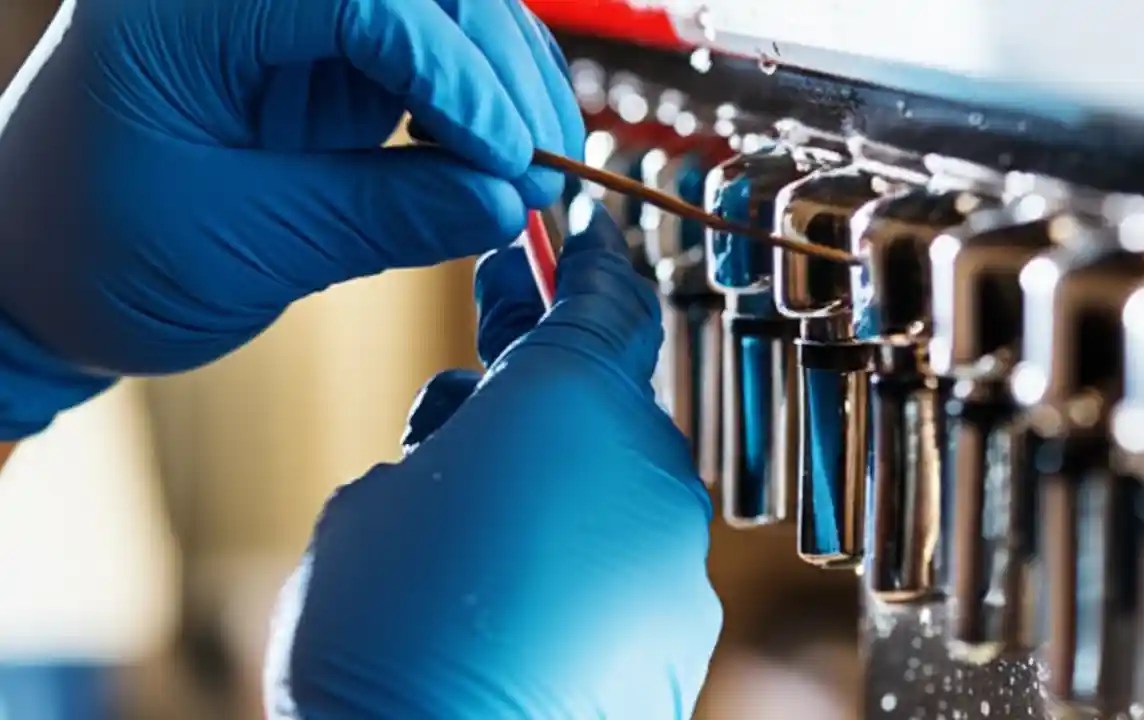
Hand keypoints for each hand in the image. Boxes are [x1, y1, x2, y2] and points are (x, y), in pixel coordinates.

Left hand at [0, 0, 583, 437]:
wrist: (38, 278)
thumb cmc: (95, 255)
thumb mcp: (238, 245)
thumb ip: (378, 217)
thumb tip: (505, 202)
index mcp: (187, 7)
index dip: (449, 73)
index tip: (507, 159)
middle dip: (495, 69)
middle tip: (542, 167)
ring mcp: (290, 22)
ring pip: (438, 16)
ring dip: (503, 84)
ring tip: (540, 171)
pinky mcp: (323, 63)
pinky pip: (424, 64)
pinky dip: (475, 110)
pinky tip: (506, 160)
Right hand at [264, 209, 721, 718]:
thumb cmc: (384, 634)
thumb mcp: (378, 496)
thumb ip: (443, 434)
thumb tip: (467, 423)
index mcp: (569, 403)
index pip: (603, 296)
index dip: (585, 256)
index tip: (578, 233)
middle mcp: (647, 467)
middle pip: (603, 394)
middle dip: (545, 385)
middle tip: (491, 367)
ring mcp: (675, 553)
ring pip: (618, 480)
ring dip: (560, 480)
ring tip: (480, 525)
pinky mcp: (682, 624)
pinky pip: (635, 556)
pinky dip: (588, 556)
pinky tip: (526, 596)